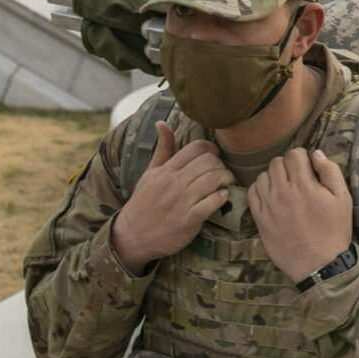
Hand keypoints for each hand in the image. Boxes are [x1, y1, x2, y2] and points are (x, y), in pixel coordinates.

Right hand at [110, 122, 232, 269]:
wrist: (132, 235)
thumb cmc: (144, 202)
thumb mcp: (150, 173)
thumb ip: (162, 149)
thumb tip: (162, 122)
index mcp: (166, 170)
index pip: (196, 148)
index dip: (211, 149)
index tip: (214, 156)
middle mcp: (174, 183)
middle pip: (208, 162)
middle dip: (221, 165)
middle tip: (222, 172)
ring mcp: (182, 202)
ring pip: (213, 179)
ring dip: (225, 179)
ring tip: (226, 183)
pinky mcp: (189, 220)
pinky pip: (213, 203)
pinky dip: (222, 198)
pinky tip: (222, 198)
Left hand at [250, 148, 352, 277]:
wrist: (319, 265)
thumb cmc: (334, 231)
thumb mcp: (343, 199)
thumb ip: (330, 172)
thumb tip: (316, 154)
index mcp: (304, 185)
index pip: (294, 154)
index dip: (302, 157)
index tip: (307, 167)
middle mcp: (282, 191)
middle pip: (276, 163)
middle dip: (287, 165)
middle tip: (297, 178)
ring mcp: (268, 205)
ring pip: (262, 176)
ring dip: (273, 177)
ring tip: (283, 187)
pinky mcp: (260, 218)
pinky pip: (252, 193)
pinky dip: (260, 189)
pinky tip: (270, 196)